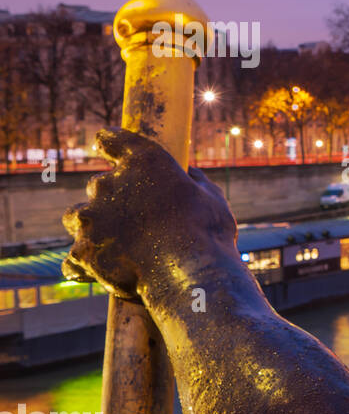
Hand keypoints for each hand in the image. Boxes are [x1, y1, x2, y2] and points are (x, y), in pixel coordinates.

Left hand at [62, 128, 238, 300]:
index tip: (108, 147)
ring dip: (91, 227)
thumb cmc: (207, 232)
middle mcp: (109, 184)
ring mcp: (91, 219)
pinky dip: (84, 265)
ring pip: (77, 218)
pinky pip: (73, 260)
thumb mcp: (211, 197)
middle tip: (135, 219)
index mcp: (142, 162)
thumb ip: (193, 182)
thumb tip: (189, 176)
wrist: (191, 273)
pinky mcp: (84, 253)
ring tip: (114, 245)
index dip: (110, 144)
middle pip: (98, 186)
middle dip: (112, 200)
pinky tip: (98, 272)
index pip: (111, 139)